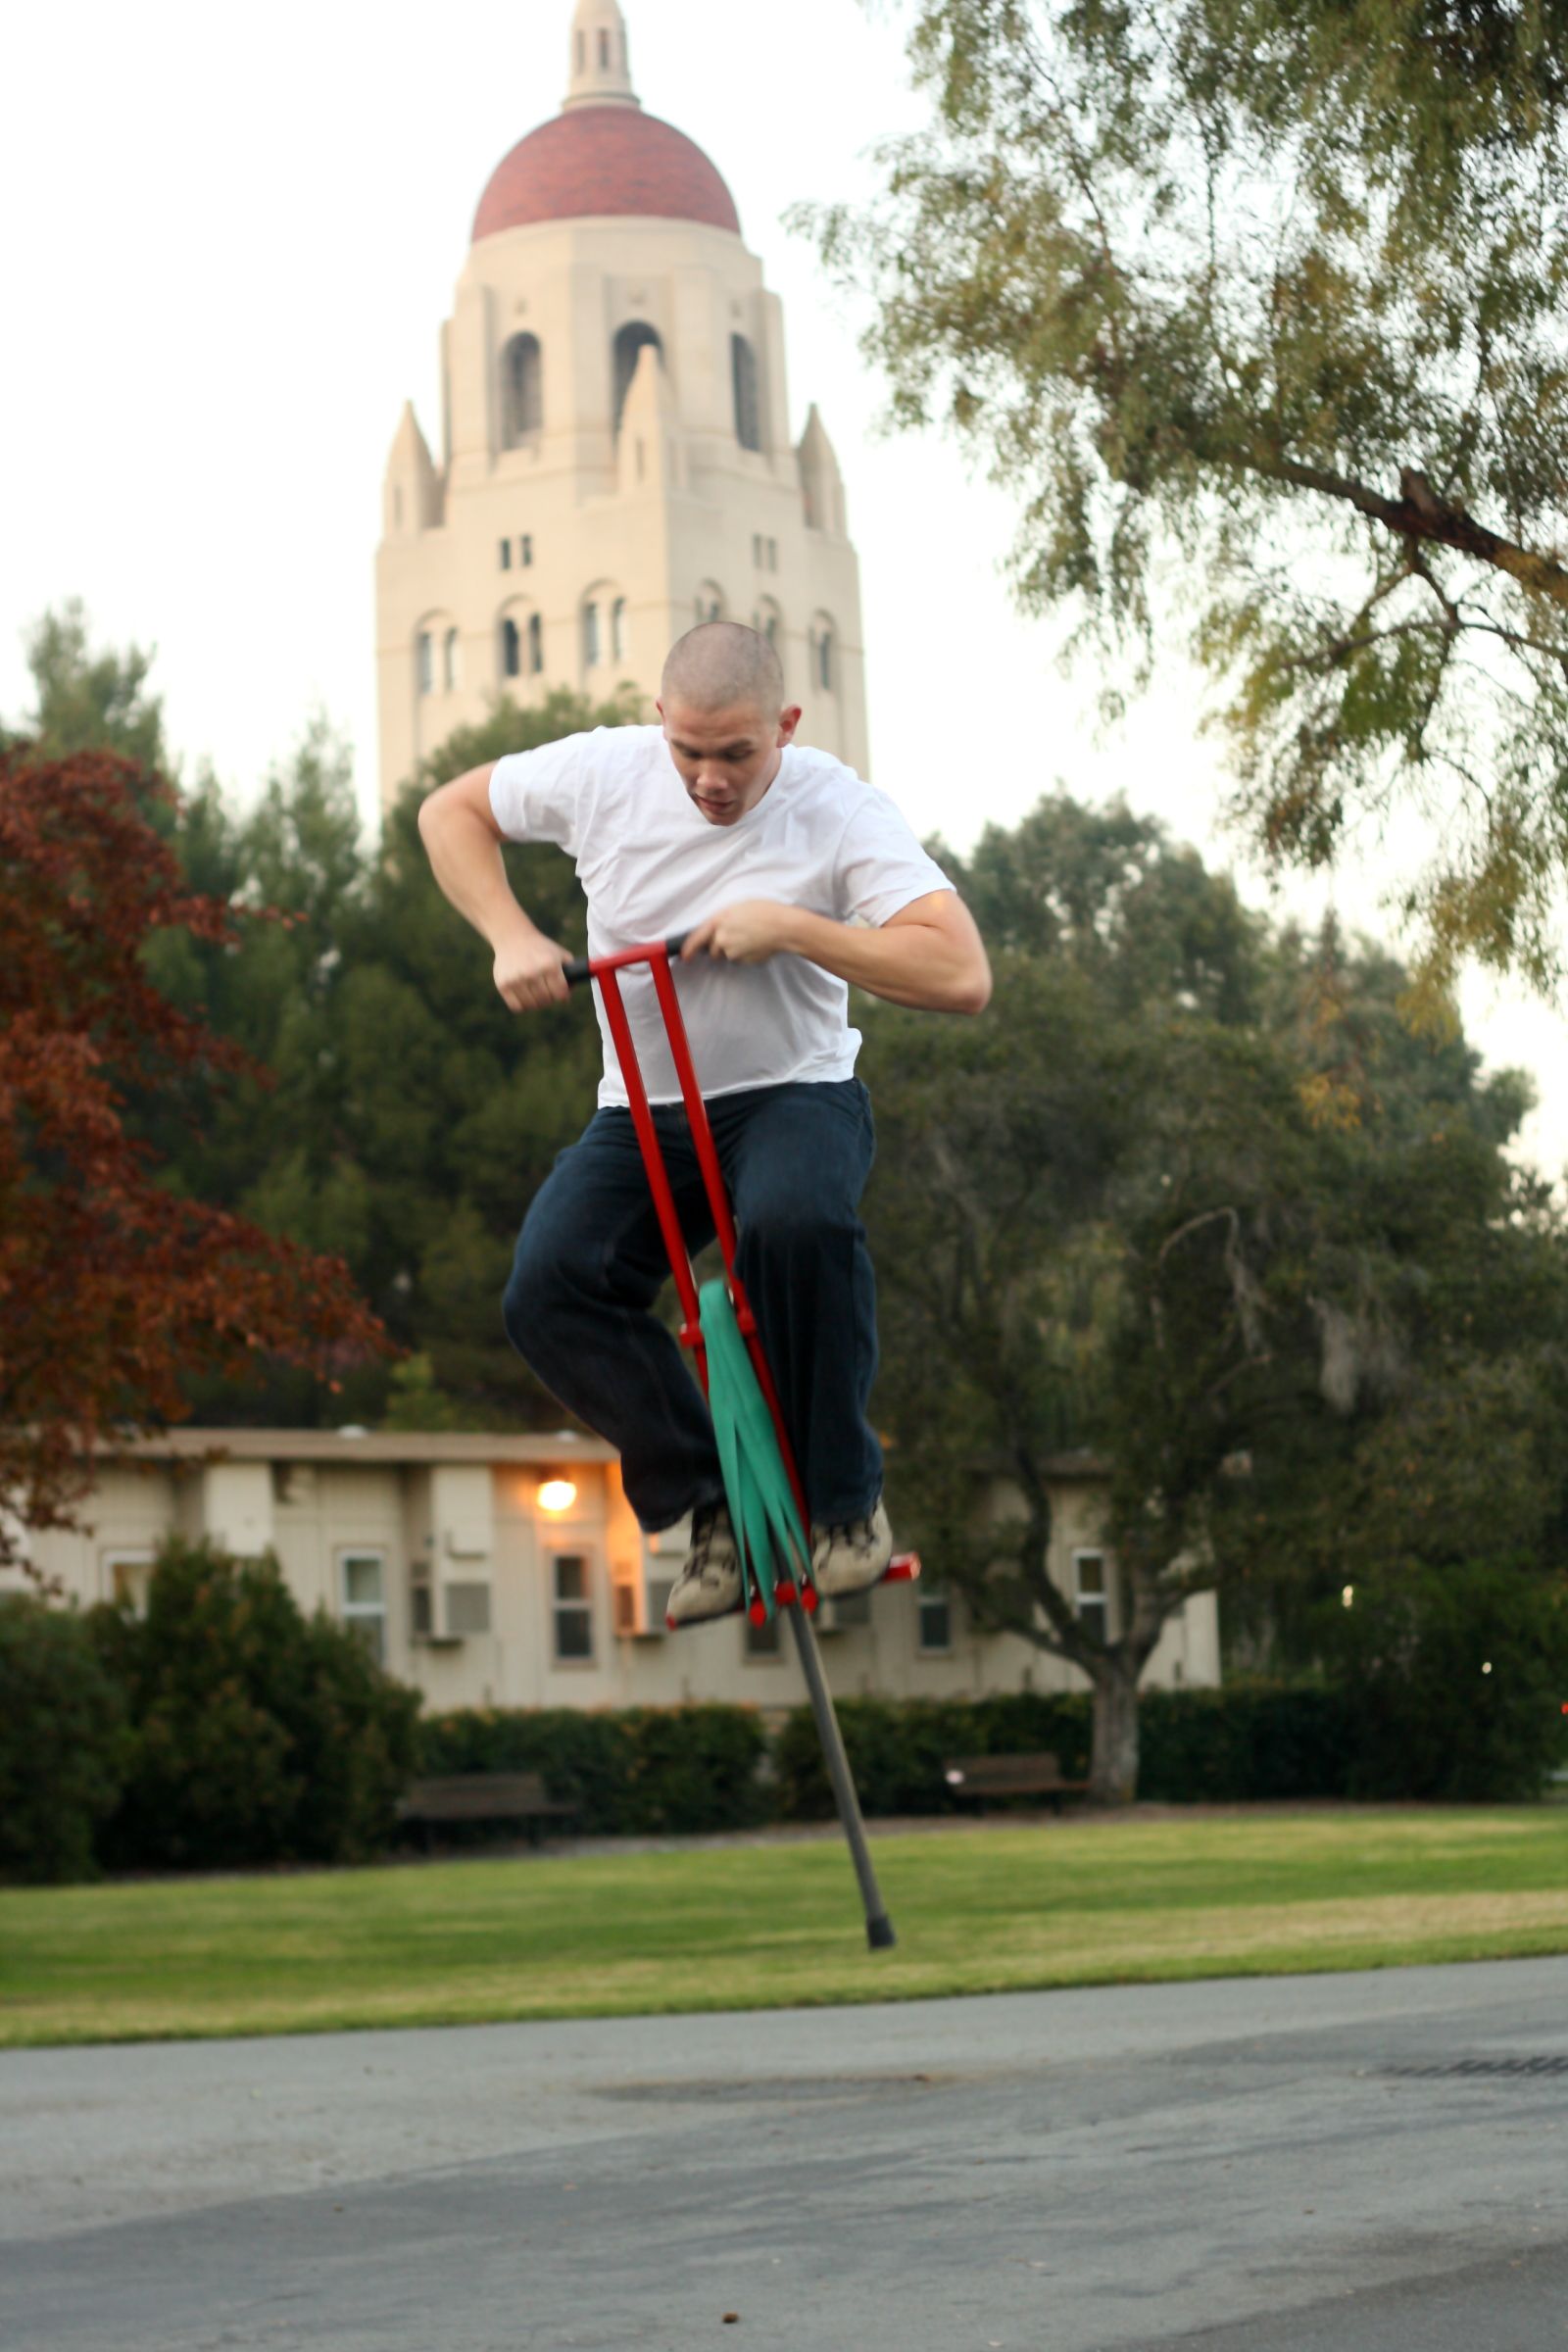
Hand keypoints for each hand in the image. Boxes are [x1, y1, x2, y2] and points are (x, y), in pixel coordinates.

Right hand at [493, 924, 570, 1010]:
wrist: (513, 937)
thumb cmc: (540, 948)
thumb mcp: (560, 954)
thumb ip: (571, 973)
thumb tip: (567, 999)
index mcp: (549, 965)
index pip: (560, 993)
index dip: (562, 995)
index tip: (559, 993)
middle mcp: (533, 972)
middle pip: (546, 1000)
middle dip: (549, 998)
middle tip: (547, 992)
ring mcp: (517, 979)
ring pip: (532, 1005)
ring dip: (536, 1003)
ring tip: (536, 994)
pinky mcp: (503, 984)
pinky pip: (517, 1007)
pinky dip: (522, 1005)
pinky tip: (524, 996)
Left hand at [682, 901, 798, 965]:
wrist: (783, 927)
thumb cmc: (765, 912)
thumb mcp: (738, 908)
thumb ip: (723, 920)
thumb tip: (717, 932)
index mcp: (719, 920)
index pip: (697, 937)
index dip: (689, 948)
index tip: (685, 956)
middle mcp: (722, 937)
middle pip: (713, 949)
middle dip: (719, 947)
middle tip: (737, 936)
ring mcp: (732, 951)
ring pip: (727, 955)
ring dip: (734, 950)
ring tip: (751, 938)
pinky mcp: (743, 961)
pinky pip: (740, 960)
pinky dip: (745, 954)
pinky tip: (757, 944)